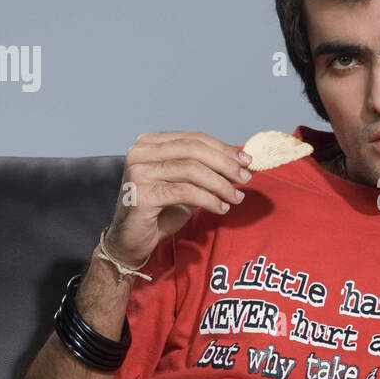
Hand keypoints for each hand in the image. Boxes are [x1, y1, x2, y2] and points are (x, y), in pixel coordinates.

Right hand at [104, 131, 254, 264]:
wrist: (132, 240)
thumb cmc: (161, 210)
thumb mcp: (186, 183)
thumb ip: (205, 169)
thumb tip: (241, 159)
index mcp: (150, 144)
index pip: (194, 138)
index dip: (223, 148)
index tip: (247, 161)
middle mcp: (140, 153)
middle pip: (193, 150)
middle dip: (225, 164)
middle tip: (246, 178)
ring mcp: (138, 172)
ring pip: (191, 170)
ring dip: (220, 184)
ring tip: (236, 197)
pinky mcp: (141, 194)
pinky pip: (185, 192)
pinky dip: (208, 200)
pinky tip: (221, 208)